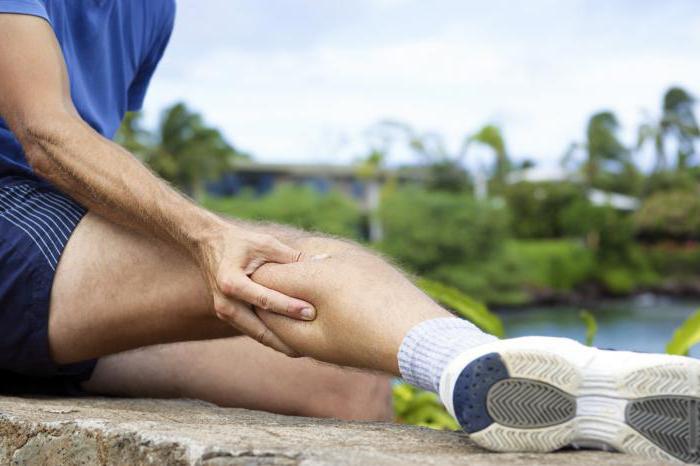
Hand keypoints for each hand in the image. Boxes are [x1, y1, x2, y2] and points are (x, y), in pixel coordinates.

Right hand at [196, 222, 313, 354]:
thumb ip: (291, 256)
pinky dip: (270, 336)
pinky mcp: (227, 315)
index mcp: (231, 282)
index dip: (289, 307)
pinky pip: (251, 330)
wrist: (208, 244)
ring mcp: (224, 311)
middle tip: (310, 346)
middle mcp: (225, 301)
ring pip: (256, 334)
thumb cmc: (240, 242)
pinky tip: (288, 342)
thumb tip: (322, 262)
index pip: (265, 299)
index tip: (311, 313)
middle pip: (259, 328)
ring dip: (278, 343)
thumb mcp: (265, 244)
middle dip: (285, 339)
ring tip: (302, 350)